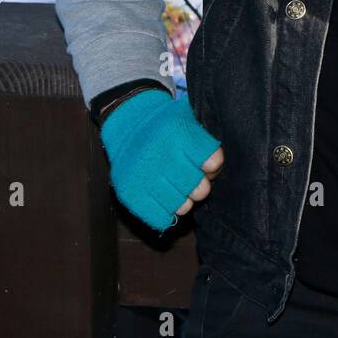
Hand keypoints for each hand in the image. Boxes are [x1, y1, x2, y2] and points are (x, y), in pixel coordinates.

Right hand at [99, 89, 223, 232]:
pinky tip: (161, 198)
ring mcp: (143, 176)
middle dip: (198, 184)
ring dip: (182, 199)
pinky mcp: (129, 192)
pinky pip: (160, 217)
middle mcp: (159, 154)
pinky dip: (166, 212)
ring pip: (183, 206)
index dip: (212, 165)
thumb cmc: (162, 124)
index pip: (212, 162)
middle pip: (200, 188)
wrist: (125, 122)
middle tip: (186, 176)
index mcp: (176, 131)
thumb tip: (211, 172)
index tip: (205, 162)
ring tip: (172, 186)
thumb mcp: (186, 119)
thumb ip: (203, 146)